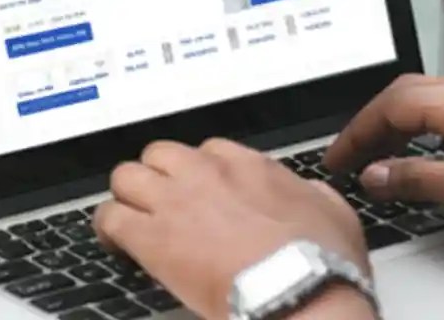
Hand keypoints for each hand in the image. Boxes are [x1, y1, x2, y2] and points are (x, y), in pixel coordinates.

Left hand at [93, 138, 374, 319]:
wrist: (298, 292)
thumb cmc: (320, 261)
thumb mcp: (334, 213)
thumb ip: (313, 195)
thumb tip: (309, 193)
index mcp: (250, 166)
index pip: (209, 151)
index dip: (200, 174)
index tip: (202, 194)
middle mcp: (208, 173)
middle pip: (160, 155)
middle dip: (158, 177)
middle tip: (162, 205)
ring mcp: (177, 202)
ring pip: (126, 176)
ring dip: (129, 198)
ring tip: (133, 221)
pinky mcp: (153, 238)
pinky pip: (111, 218)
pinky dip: (109, 230)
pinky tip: (117, 245)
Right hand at [325, 74, 443, 237]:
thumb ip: (418, 178)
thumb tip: (376, 173)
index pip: (394, 103)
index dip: (359, 131)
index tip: (340, 156)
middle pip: (408, 93)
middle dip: (372, 122)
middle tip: (350, 155)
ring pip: (429, 100)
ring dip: (397, 124)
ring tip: (376, 155)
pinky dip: (423, 127)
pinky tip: (419, 150)